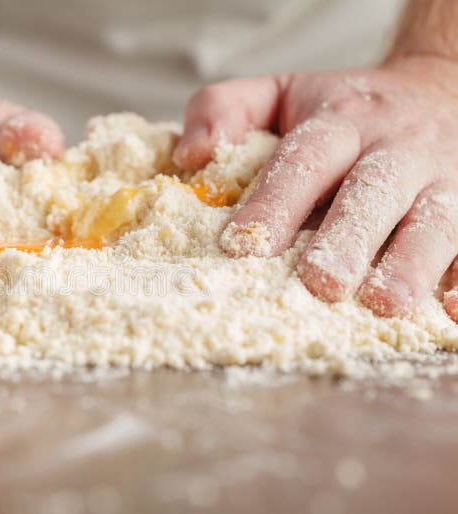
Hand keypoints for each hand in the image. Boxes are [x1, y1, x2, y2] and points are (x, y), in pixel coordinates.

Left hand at [172, 56, 457, 320]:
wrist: (437, 91)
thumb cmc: (341, 110)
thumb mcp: (279, 93)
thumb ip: (224, 110)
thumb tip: (189, 157)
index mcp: (343, 121)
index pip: (305, 159)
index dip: (274, 202)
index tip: (241, 246)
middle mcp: (397, 150)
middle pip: (373, 192)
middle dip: (347, 239)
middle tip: (319, 282)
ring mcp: (442, 181)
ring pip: (434, 221)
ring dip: (411, 264)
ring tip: (383, 303)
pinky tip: (449, 312)